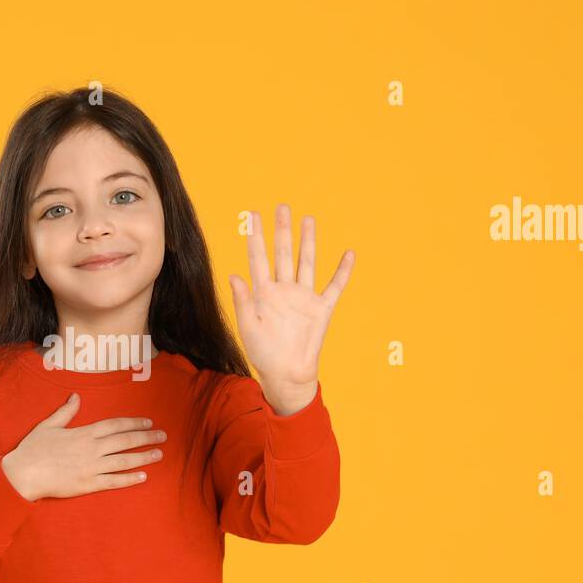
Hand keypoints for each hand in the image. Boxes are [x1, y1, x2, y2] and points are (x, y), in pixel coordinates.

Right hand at [1, 393, 165, 500]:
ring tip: (158, 454)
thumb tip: (76, 396)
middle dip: (146, 437)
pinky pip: (113, 482)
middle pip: (125, 440)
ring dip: (143, 457)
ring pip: (124, 461)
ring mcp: (92, 468)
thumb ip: (66, 411)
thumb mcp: (49, 425)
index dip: (133, 422)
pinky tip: (143, 476)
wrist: (23, 474)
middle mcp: (92, 449)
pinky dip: (129, 479)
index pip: (115, 425)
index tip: (148, 422)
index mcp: (84, 433)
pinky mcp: (88, 485)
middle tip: (163, 436)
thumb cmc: (33, 449)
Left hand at [228, 204, 353, 414]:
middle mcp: (284, 290)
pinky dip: (343, 271)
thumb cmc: (263, 354)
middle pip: (283, 253)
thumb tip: (234, 275)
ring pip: (306, 262)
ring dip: (308, 242)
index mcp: (263, 293)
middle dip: (282, 230)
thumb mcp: (248, 327)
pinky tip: (349, 254)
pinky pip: (335, 286)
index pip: (258, 258)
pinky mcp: (322, 309)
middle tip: (282, 207)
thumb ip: (243, 301)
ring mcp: (304, 298)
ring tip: (308, 220)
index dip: (255, 237)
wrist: (286, 375)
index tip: (251, 216)